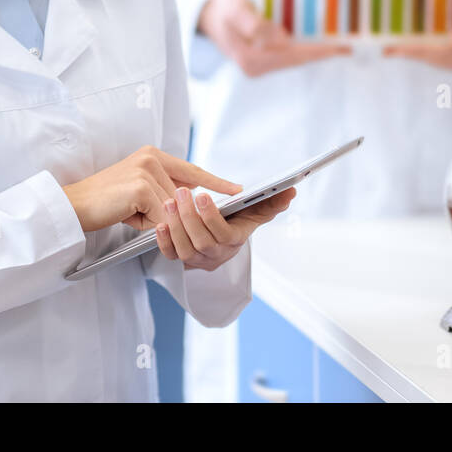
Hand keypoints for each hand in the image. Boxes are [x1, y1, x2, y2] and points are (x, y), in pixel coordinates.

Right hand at [63, 145, 241, 232]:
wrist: (74, 205)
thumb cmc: (106, 203)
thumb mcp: (139, 193)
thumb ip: (164, 192)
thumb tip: (190, 203)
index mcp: (153, 155)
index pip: (191, 169)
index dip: (215, 181)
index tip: (236, 189)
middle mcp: (152, 157)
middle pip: (181, 195)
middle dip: (170, 212)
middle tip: (145, 215)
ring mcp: (147, 171)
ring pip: (171, 207)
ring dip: (155, 220)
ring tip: (129, 213)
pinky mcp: (141, 187)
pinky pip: (160, 215)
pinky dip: (148, 223)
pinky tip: (129, 217)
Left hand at [155, 186, 296, 270]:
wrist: (222, 236)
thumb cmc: (238, 219)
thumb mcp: (256, 211)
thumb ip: (273, 202)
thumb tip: (291, 192)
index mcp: (234, 241)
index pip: (223, 235)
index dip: (211, 217)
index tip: (203, 194)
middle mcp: (216, 255)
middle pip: (201, 242)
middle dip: (189, 217)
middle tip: (180, 193)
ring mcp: (198, 259)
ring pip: (184, 249)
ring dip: (175, 225)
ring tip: (169, 201)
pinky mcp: (182, 259)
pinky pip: (171, 255)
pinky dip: (164, 241)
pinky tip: (159, 222)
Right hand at [199, 0, 350, 77]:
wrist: (209, 16)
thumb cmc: (224, 10)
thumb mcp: (236, 10)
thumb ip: (255, 25)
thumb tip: (281, 39)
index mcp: (251, 59)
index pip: (291, 55)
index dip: (316, 51)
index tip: (338, 48)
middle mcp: (256, 68)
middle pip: (296, 61)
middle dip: (322, 54)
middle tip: (347, 48)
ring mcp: (260, 66)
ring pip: (295, 60)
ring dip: (316, 53)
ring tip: (339, 47)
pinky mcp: (263, 61)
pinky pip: (289, 56)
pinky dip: (305, 51)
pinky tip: (319, 46)